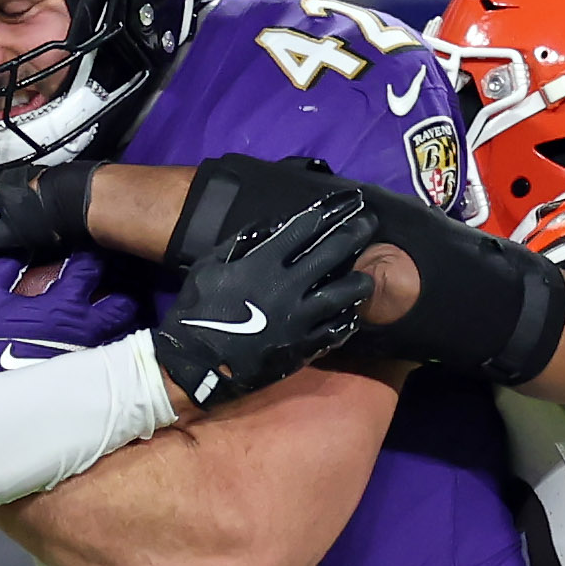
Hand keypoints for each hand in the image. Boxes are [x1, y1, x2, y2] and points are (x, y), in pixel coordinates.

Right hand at [0, 252, 142, 371]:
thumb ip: (1, 269)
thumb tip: (14, 254)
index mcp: (63, 305)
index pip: (90, 268)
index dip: (90, 257)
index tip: (88, 255)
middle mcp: (85, 330)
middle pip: (122, 305)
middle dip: (122, 295)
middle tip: (115, 289)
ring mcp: (91, 357)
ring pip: (122, 335)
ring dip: (120, 325)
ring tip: (114, 320)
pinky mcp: (88, 380)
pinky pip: (112, 361)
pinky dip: (113, 351)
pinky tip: (104, 350)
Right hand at [150, 187, 375, 409]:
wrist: (194, 365)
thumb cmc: (196, 311)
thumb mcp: (209, 266)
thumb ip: (241, 242)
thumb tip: (272, 226)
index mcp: (264, 263)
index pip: (307, 228)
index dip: (332, 210)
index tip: (349, 201)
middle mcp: (288, 287)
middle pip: (333, 253)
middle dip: (355, 233)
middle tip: (370, 223)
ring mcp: (299, 320)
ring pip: (343, 294)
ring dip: (360, 280)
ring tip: (368, 275)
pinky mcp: (303, 348)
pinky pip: (335, 331)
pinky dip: (347, 319)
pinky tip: (353, 312)